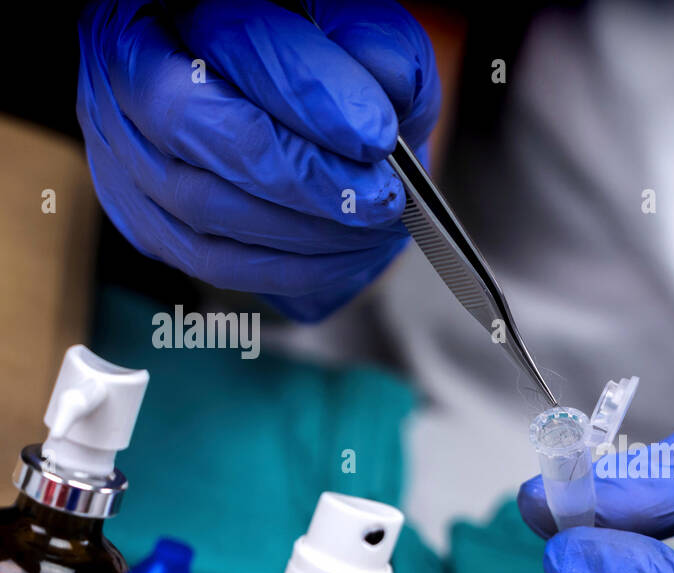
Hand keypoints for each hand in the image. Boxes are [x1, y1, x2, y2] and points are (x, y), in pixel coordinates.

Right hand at [77, 0, 438, 320]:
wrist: (309, 116)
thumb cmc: (332, 64)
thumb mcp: (363, 33)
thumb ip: (373, 49)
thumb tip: (370, 118)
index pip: (232, 38)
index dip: (308, 94)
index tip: (376, 137)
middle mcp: (128, 63)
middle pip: (193, 125)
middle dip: (302, 174)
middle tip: (378, 198)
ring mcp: (122, 146)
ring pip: (200, 203)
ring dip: (303, 226)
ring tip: (374, 222)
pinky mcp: (146, 217)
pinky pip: (211, 259)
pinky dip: (288, 266)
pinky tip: (345, 254)